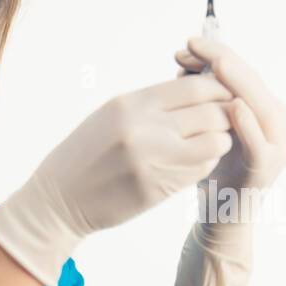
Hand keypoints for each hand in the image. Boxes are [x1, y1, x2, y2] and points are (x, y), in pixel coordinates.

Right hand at [0, 74, 233, 285]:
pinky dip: (206, 163)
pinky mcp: (157, 187)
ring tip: (212, 143)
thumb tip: (197, 90)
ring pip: (214, 142)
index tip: (222, 96)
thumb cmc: (87, 153)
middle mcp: (144, 127)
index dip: (218, 90)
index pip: (195, 87)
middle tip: (226, 122)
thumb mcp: (113, 115)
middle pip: (211, 112)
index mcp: (133, 103)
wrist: (60, 198)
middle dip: (226, 116)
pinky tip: (196, 163)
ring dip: (221, 141)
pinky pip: (200, 169)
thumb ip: (153, 103)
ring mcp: (152, 159)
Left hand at [174, 37, 285, 196]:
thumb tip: (184, 62)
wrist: (221, 214)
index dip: (216, 54)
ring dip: (239, 83)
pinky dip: (249, 123)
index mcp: (262, 109)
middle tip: (193, 46)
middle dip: (222, 61)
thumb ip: (202, 97)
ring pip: (262, 106)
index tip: (187, 44)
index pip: (241, 72)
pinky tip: (234, 106)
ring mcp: (276, 145)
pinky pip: (260, 142)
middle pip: (252, 83)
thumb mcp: (205, 125)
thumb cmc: (211, 167)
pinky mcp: (267, 168)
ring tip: (217, 64)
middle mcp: (275, 123)